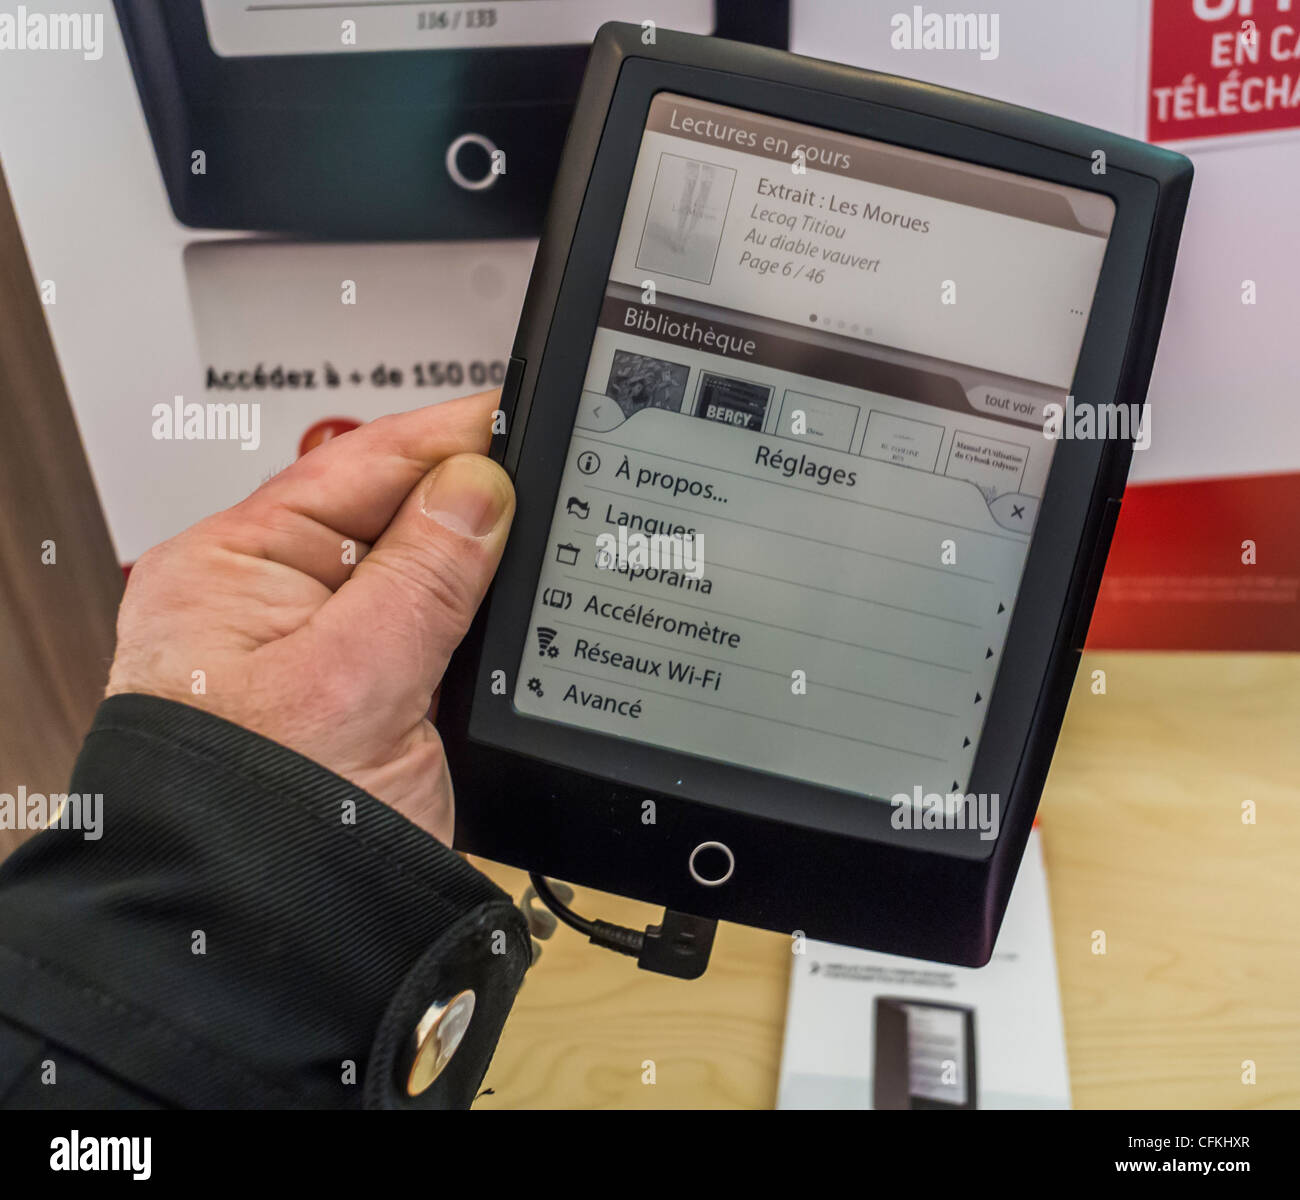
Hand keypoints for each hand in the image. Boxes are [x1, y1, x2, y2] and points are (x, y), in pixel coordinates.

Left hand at [107, 390, 514, 843]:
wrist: (284, 950)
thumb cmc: (261, 827)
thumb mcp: (356, 680)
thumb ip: (425, 573)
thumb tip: (480, 485)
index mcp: (236, 572)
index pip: (356, 467)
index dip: (447, 436)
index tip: (522, 413)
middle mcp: (276, 605)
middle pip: (394, 517)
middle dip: (474, 502)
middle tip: (556, 482)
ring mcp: (327, 655)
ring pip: (424, 579)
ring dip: (482, 568)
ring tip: (548, 543)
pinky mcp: (372, 701)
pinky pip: (437, 636)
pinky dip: (482, 624)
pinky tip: (521, 610)